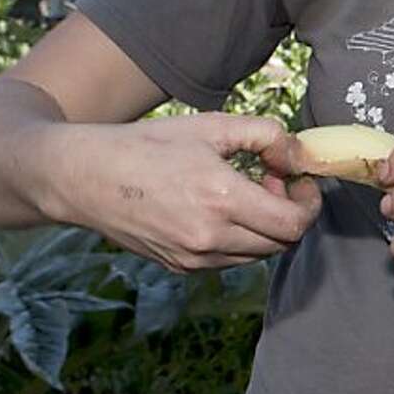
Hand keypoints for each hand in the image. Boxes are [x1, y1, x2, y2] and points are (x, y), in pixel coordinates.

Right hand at [64, 113, 320, 273]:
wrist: (83, 177)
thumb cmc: (148, 145)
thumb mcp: (212, 126)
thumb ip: (266, 135)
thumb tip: (298, 154)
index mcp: (222, 200)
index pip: (294, 224)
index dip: (309, 203)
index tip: (300, 181)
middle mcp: (210, 237)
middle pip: (281, 243)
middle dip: (290, 212)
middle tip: (272, 181)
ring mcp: (193, 258)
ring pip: (257, 255)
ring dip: (266, 228)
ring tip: (246, 192)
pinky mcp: (179, 267)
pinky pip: (229, 260)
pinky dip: (240, 239)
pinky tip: (222, 210)